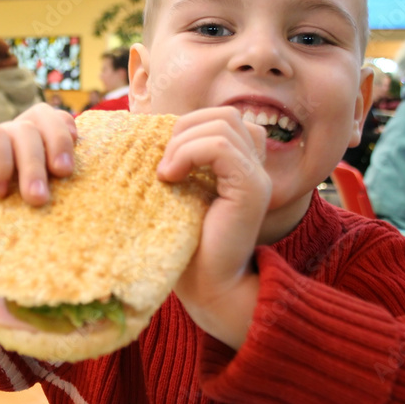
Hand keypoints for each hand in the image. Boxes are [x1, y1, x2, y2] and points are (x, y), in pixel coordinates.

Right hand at [0, 103, 77, 275]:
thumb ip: (59, 189)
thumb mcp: (40, 214)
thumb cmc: (2, 244)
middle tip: (63, 174)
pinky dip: (2, 164)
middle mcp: (11, 141)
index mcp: (33, 152)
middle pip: (42, 115)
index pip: (57, 122)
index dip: (68, 133)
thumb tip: (96, 177)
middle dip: (58, 142)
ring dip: (33, 164)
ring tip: (36, 199)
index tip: (73, 165)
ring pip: (21, 129)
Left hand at [156, 107, 270, 348]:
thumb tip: (147, 128)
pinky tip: (170, 178)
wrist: (208, 287)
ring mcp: (258, 177)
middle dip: (184, 129)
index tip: (163, 158)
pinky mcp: (251, 190)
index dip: (188, 127)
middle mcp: (256, 167)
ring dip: (182, 142)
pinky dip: (189, 153)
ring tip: (165, 174)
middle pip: (224, 115)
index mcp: (241, 165)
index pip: (222, 118)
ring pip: (222, 125)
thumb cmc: (186, 245)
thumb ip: (179, 161)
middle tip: (163, 165)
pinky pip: (221, 148)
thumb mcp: (178, 193)